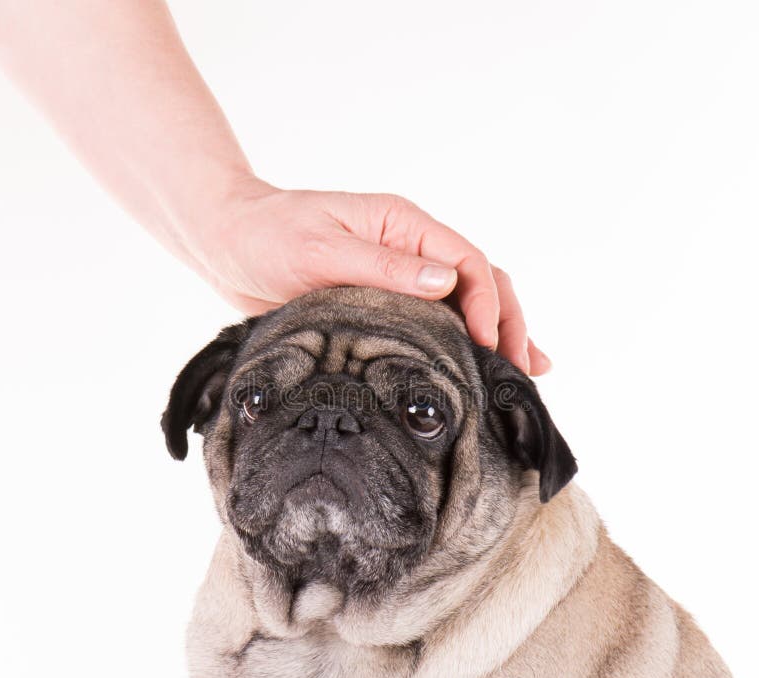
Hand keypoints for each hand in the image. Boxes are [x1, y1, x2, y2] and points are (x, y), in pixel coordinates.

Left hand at [191, 178, 550, 374]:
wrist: (230, 242)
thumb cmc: (269, 236)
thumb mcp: (321, 250)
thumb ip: (384, 266)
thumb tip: (446, 284)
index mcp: (403, 225)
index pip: (467, 261)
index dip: (487, 303)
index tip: (487, 344)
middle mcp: (411, 249)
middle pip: (481, 282)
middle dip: (507, 322)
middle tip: (522, 368)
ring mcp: (401, 277)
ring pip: (467, 303)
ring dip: (499, 332)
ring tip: (529, 370)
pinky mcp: (386, 303)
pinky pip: (436, 321)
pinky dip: (464, 341)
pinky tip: (485, 363)